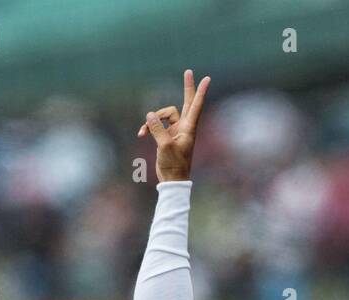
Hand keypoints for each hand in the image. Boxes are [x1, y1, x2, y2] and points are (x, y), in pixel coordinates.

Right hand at [137, 68, 209, 182]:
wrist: (171, 179)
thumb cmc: (173, 165)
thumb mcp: (164, 146)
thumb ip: (157, 129)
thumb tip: (150, 114)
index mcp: (188, 128)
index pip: (196, 106)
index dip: (200, 92)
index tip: (207, 78)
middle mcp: (184, 127)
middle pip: (186, 102)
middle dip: (187, 88)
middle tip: (189, 71)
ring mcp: (175, 130)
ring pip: (164, 115)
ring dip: (152, 120)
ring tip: (143, 132)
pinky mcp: (166, 136)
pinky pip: (156, 125)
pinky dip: (148, 128)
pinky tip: (141, 135)